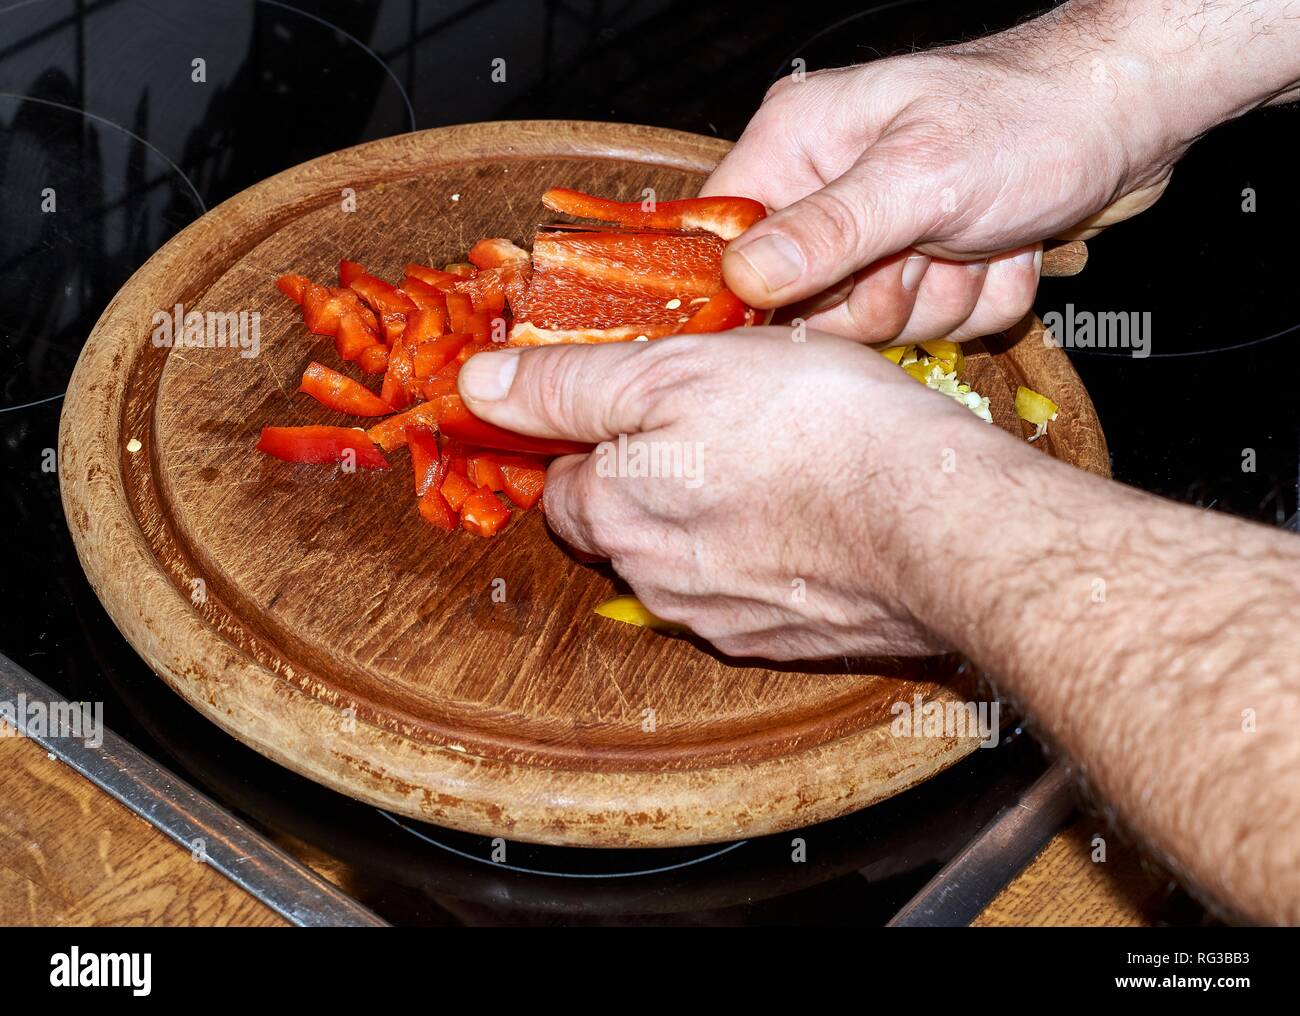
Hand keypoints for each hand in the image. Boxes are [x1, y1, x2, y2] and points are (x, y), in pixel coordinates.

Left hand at [457, 329, 988, 659]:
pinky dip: (765, 551)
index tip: (640, 403)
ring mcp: (719, 619)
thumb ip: (569, 384)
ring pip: (687, 556)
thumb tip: (477, 388)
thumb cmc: (818, 430)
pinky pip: (748, 588)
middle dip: (652, 473)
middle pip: (622, 521)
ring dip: (713, 512)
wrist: (942, 527)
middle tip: (720, 417)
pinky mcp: (782, 639)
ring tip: (777, 458)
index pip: (561, 480)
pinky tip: (812, 512)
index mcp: (613, 512)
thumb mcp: (675, 369)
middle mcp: (652, 580)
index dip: (592, 433)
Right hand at [701, 23, 1177, 344]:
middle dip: (886, 294)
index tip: (829, 291)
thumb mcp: (922, 176)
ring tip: (978, 238)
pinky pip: (931, 326)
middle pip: (806, 304)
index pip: (727, 243)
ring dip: (945, 298)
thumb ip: (828, 231)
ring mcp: (879, 232)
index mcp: (798, 145)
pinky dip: (979, 300)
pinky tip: (1001, 247)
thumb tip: (744, 278)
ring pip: (878, 324)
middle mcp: (828, 190)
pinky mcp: (926, 263)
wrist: (1129, 115)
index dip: (767, 290)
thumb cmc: (1031, 116)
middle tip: (930, 248)